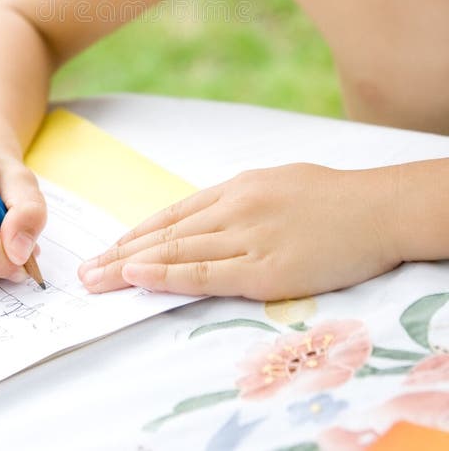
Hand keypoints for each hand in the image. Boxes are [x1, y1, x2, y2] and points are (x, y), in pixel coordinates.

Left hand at [78, 163, 400, 299]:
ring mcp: (246, 237)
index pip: (174, 214)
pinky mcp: (264, 269)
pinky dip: (167, 276)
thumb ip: (244, 200)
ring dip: (130, 267)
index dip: (138, 234)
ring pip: (176, 252)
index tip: (111, 249)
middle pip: (165, 234)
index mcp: (236, 187)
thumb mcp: (279, 183)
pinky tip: (138, 278)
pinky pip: (206, 274)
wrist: (377, 208)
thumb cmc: (334, 196)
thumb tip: (217, 214)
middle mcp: (233, 209)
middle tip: (85, 269)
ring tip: (96, 280)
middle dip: (121, 253)